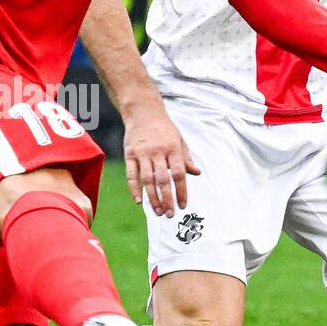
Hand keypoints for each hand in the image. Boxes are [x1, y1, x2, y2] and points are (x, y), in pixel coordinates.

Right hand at [123, 101, 199, 216]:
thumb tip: (197, 173)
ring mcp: (142, 153)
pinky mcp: (129, 153)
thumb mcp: (179, 140)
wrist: (143, 111)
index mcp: (173, 149)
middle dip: (167, 199)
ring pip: (147, 180)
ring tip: (157, 212)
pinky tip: (139, 201)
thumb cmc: (164, 128)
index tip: (183, 205)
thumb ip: (186, 158)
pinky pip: (132, 174)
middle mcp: (158, 151)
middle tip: (169, 214)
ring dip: (153, 198)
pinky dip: (134, 189)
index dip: (181, 191)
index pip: (178, 174)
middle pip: (163, 180)